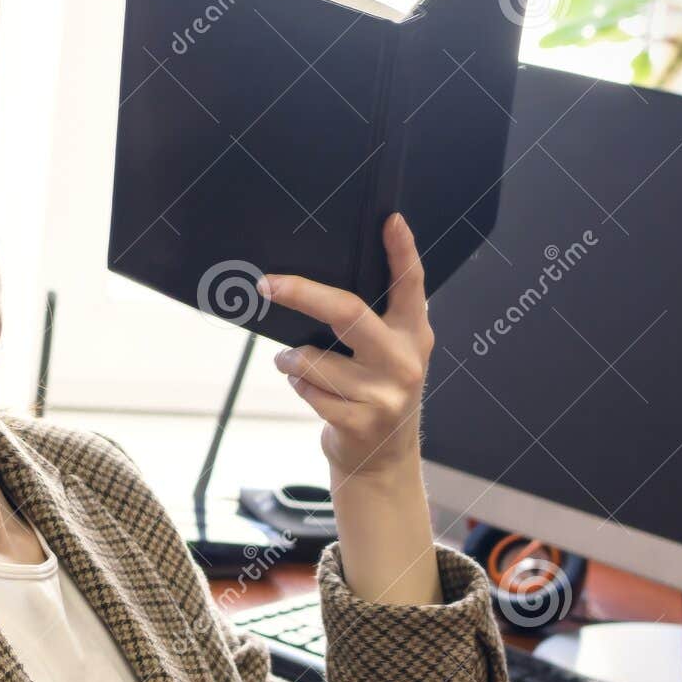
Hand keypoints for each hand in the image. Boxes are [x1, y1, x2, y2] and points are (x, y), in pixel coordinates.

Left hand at [261, 212, 433, 482]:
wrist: (383, 461)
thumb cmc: (375, 394)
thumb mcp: (387, 356)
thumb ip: (369, 323)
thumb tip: (310, 287)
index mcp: (414, 334)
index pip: (410, 286)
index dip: (402, 251)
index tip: (390, 219)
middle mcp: (405, 360)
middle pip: (348, 312)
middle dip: (302, 294)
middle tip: (268, 283)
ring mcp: (385, 393)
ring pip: (313, 358)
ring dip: (291, 359)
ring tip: (294, 363)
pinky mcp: (361, 421)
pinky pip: (308, 390)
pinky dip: (298, 386)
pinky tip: (309, 390)